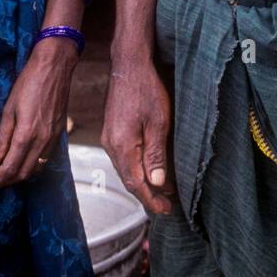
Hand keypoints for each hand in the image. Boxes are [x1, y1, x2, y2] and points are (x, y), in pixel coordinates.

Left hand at [0, 38, 77, 195]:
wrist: (55, 67)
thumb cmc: (28, 82)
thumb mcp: (9, 108)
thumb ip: (2, 136)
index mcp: (26, 134)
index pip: (10, 168)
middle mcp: (42, 140)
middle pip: (24, 172)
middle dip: (8, 182)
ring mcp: (53, 138)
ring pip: (37, 168)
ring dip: (21, 175)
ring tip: (7, 176)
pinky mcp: (60, 133)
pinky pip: (46, 158)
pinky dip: (34, 165)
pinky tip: (25, 161)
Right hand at [101, 57, 174, 214]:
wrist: (129, 65)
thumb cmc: (146, 90)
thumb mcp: (158, 122)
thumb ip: (156, 155)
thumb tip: (157, 183)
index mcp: (122, 146)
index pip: (136, 184)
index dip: (151, 200)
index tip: (166, 210)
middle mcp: (111, 145)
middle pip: (128, 180)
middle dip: (148, 195)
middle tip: (167, 205)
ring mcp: (108, 138)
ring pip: (125, 170)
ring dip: (142, 183)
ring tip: (161, 191)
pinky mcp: (111, 131)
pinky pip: (122, 158)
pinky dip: (135, 169)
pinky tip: (147, 169)